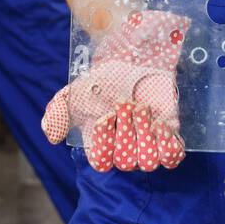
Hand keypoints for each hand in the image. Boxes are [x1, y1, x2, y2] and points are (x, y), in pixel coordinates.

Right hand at [41, 10, 189, 171]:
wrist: (135, 60)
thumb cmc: (103, 79)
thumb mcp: (75, 91)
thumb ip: (57, 111)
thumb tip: (52, 137)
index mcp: (101, 145)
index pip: (101, 163)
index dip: (104, 142)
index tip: (106, 116)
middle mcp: (125, 151)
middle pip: (126, 161)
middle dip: (126, 131)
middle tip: (124, 103)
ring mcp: (148, 147)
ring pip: (149, 162)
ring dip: (145, 134)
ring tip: (142, 108)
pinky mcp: (169, 138)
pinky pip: (172, 157)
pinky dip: (166, 142)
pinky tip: (159, 122)